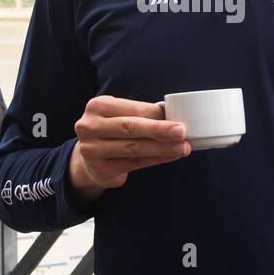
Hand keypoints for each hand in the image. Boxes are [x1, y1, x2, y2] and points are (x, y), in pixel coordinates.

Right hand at [69, 95, 190, 200]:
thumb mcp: (122, 116)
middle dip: (160, 130)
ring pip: (134, 147)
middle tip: (183, 133)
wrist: (91, 159)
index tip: (180, 120)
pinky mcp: (100, 168)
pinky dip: (155, 159)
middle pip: (131, 127)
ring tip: (183, 148)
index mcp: (97, 106)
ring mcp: (92, 149)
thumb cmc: (113, 131)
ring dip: (162, 148)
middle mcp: (90, 126)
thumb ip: (143, 115)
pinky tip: (170, 156)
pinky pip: (134, 163)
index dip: (157, 115)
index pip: (133, 110)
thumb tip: (175, 117)